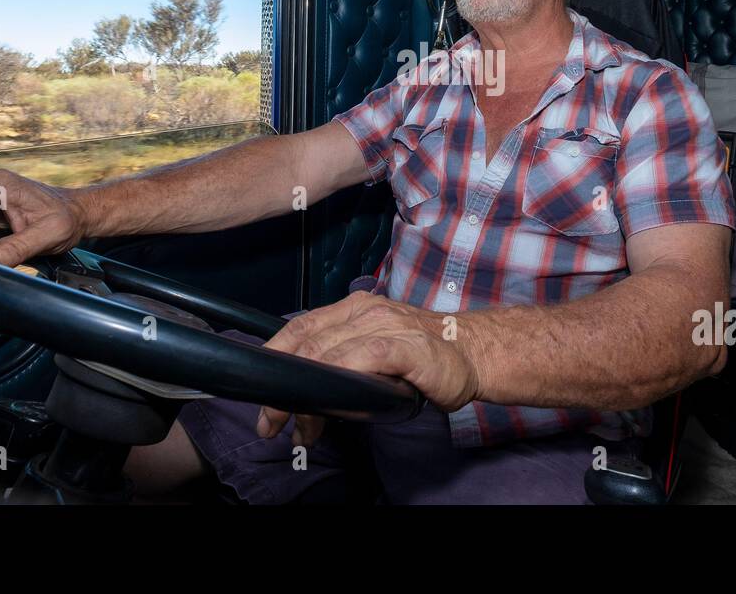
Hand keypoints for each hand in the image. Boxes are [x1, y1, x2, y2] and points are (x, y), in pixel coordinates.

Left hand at [256, 293, 481, 445]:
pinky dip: (337, 380)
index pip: (299, 327)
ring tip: (300, 428)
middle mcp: (365, 309)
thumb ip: (343, 364)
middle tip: (271, 422)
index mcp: (354, 308)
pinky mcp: (403, 344)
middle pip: (306, 343)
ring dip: (305, 395)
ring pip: (327, 352)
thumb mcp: (376, 351)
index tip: (261, 395)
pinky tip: (328, 406)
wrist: (474, 353)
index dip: (273, 359)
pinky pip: (360, 359)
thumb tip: (306, 398)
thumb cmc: (425, 358)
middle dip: (282, 387)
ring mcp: (384, 324)